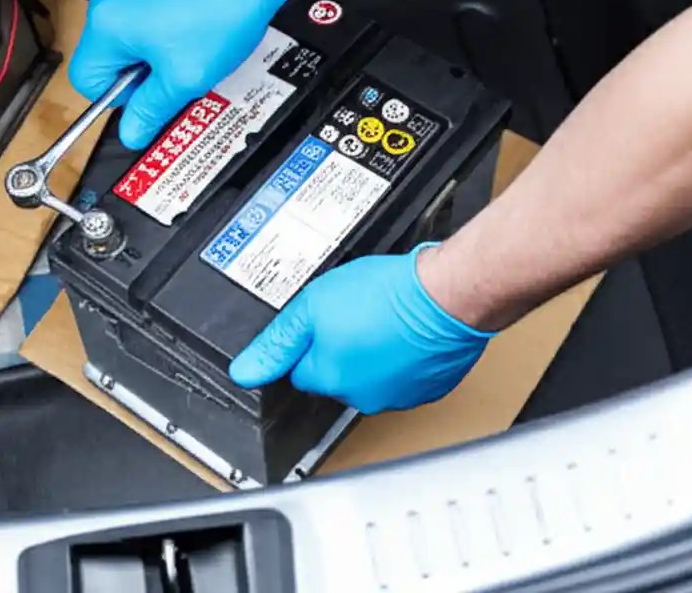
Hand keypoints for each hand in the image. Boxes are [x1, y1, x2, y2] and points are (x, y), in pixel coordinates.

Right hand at [68, 0, 308, 149]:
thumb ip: (151, 110)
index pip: (85, 79)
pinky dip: (159, 22)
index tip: (148, 94)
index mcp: (106, 23)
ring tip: (188, 43)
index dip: (118, 97)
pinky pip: (139, 7)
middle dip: (139, 71)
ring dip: (151, 47)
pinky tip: (190, 22)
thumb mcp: (184, 77)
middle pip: (105, 54)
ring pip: (124, 32)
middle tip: (176, 70)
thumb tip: (132, 132)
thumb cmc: (220, 11)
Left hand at [229, 246, 495, 414]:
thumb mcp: (315, 305)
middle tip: (355, 313)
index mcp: (331, 379)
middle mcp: (363, 397)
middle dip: (342, 347)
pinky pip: (406, 375)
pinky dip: (405, 356)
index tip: (325, 320)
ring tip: (384, 317)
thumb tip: (243, 372)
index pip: (301, 370)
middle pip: (336, 375)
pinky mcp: (430, 387)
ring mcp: (400, 395)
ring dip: (373, 352)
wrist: (448, 295)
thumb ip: (277, 342)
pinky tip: (407, 329)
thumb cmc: (388, 296)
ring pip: (372, 375)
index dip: (309, 341)